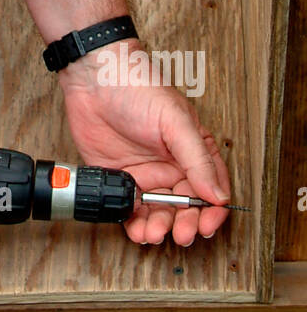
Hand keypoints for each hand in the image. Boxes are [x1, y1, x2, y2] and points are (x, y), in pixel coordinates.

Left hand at [59, 44, 231, 245]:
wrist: (93, 78)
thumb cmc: (138, 86)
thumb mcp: (175, 120)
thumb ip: (197, 158)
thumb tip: (218, 194)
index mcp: (193, 151)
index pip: (211, 189)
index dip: (212, 212)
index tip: (206, 226)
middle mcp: (171, 166)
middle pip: (185, 208)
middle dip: (185, 225)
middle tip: (179, 233)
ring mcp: (145, 173)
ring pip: (158, 213)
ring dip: (159, 227)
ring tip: (154, 233)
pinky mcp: (119, 178)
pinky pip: (129, 208)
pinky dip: (134, 224)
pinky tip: (136, 230)